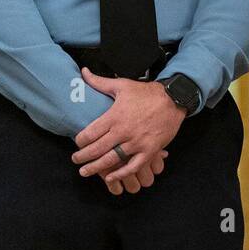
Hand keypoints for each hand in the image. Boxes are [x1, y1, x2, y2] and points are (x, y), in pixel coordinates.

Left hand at [72, 68, 185, 187]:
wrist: (172, 99)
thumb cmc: (146, 93)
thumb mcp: (122, 85)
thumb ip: (99, 82)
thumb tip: (83, 72)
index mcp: (115, 116)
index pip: (90, 133)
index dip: (79, 140)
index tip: (77, 142)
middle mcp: (124, 131)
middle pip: (97, 149)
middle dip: (82, 157)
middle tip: (76, 159)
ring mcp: (137, 142)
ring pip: (112, 159)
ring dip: (96, 168)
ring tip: (85, 171)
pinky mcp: (149, 150)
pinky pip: (133, 166)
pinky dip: (120, 174)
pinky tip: (110, 177)